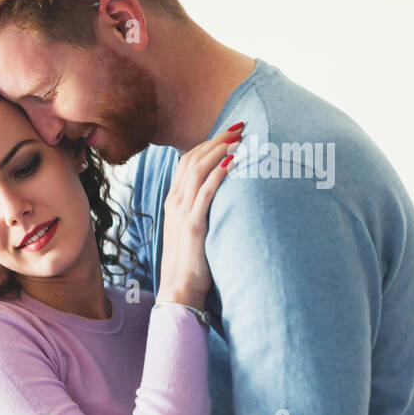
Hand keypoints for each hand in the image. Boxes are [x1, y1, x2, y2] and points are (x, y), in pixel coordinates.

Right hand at [156, 124, 241, 308]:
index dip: (208, 143)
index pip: (187, 161)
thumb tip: (220, 196)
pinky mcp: (194, 225)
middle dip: (217, 139)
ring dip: (220, 150)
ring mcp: (182, 212)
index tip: (229, 133)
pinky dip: (219, 174)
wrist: (179, 288)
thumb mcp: (191, 229)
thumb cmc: (190, 262)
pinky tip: (234, 162)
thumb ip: (200, 209)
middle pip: (193, 158)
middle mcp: (174, 202)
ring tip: (240, 138)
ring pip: (198, 170)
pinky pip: (206, 192)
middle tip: (240, 126)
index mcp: (173, 201)